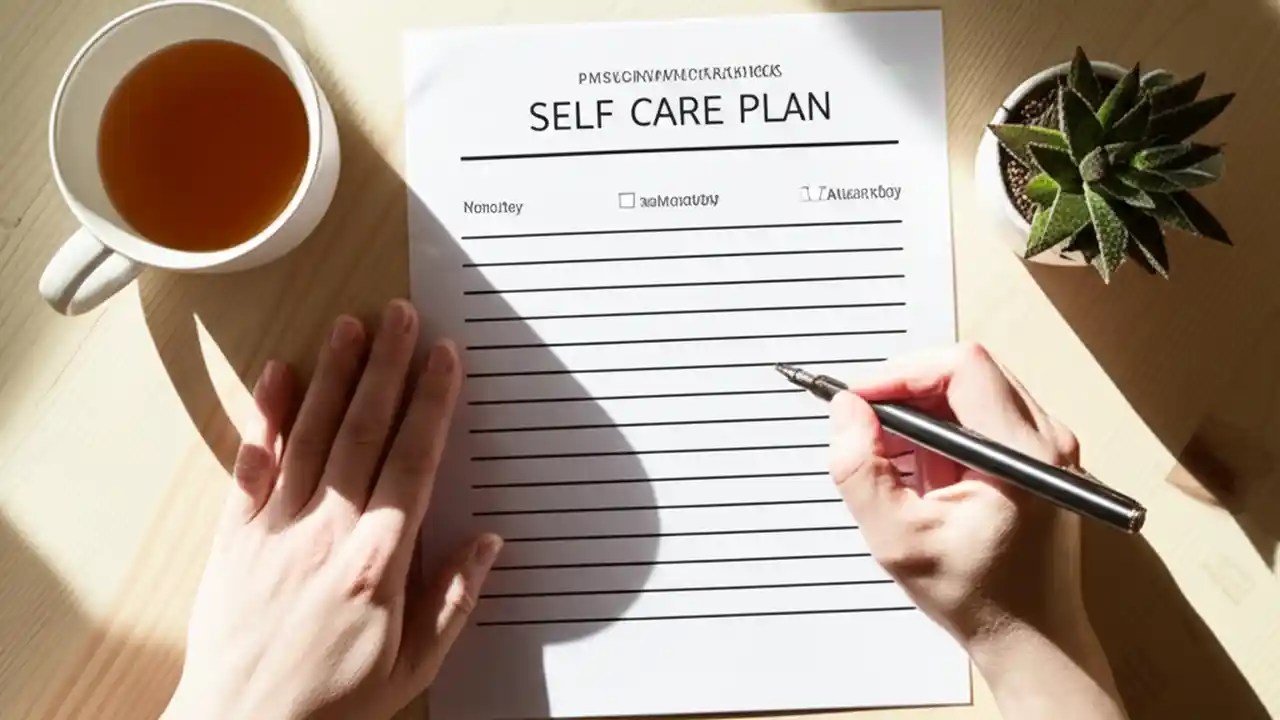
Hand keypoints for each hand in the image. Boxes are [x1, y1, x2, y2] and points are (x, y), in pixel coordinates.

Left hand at [164, 300, 500, 719]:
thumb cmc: (333, 704)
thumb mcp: (414, 666)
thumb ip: (454, 599)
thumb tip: (490, 542)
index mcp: (378, 560)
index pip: (412, 461)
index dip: (432, 403)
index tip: (444, 358)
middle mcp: (327, 531)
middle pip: (363, 432)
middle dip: (387, 367)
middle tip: (401, 314)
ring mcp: (276, 529)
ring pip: (310, 436)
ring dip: (333, 376)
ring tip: (350, 326)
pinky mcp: (235, 537)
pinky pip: (251, 466)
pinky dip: (264, 418)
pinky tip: (276, 375)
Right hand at [829, 343, 1125, 719]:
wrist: (1032, 639)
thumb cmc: (981, 599)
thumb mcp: (899, 540)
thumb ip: (862, 471)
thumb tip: (845, 412)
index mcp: (1023, 454)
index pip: (961, 368)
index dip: (900, 373)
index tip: (859, 399)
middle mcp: (1046, 440)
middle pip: (966, 371)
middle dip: (906, 390)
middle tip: (867, 423)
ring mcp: (1046, 447)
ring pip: (972, 390)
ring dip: (922, 412)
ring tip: (893, 457)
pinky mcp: (1035, 457)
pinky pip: (981, 416)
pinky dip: (941, 431)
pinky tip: (920, 470)